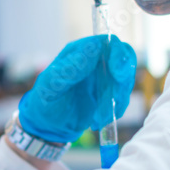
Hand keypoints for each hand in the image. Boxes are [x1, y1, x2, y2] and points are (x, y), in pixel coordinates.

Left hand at [18, 35, 136, 143]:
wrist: (49, 127)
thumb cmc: (45, 104)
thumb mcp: (51, 88)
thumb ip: (70, 68)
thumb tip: (94, 47)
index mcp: (78, 52)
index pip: (105, 42)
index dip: (117, 54)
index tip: (118, 74)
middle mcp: (93, 60)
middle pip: (122, 58)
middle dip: (123, 79)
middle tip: (116, 99)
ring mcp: (102, 75)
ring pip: (124, 79)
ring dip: (117, 100)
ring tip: (99, 118)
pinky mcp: (108, 91)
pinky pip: (122, 95)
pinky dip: (116, 109)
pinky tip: (99, 120)